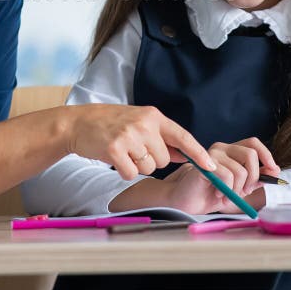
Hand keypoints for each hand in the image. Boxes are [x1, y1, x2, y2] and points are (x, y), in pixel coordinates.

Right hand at [65, 104, 216, 179]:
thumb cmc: (110, 124)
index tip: (212, 167)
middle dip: (151, 160)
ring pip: (148, 168)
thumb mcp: (139, 122)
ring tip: (122, 151)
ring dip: (136, 166)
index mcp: (153, 116)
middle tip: (133, 148)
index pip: (182, 136)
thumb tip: (185, 154)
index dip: (198, 153)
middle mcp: (144, 124)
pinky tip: (114, 158)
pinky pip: (131, 174)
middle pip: (164, 159)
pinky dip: (123, 171)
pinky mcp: (114, 149)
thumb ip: (162, 137)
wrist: (78, 123)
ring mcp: (129, 135)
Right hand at [161, 137, 276, 213]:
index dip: (266, 155)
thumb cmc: (212, 193)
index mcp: (231, 150)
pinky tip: (216, 194)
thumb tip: (275, 171)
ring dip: (236, 190)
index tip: (274, 171)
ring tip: (225, 195)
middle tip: (245, 191)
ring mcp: (212, 155)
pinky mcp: (204, 165)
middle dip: (253, 178)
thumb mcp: (240, 187)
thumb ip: (255, 178)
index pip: (253, 143)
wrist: (188, 201)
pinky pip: (226, 177)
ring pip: (239, 171)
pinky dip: (225, 191)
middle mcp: (222, 148)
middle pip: (250, 155)